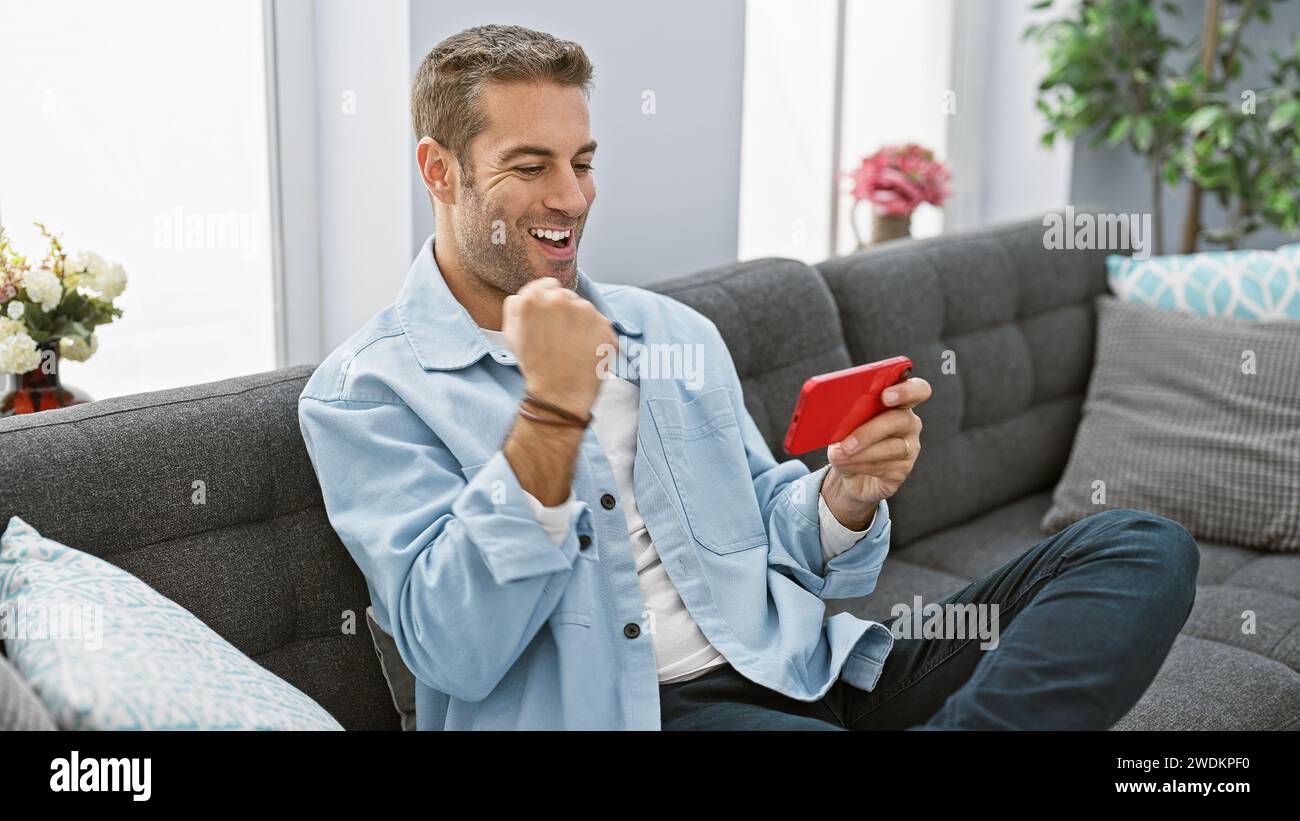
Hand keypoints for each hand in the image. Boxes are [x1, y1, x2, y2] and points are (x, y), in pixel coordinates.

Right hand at [503, 277, 617, 416]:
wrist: (559, 394)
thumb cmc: (534, 366)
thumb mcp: (511, 334)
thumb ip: (516, 306)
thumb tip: (526, 294)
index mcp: (535, 298)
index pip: (549, 285)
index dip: (550, 302)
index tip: (552, 317)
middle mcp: (561, 299)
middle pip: (568, 297)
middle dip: (565, 313)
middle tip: (560, 338)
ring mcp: (586, 311)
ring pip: (585, 311)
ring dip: (581, 325)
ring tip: (572, 349)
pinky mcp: (605, 325)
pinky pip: (601, 326)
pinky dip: (596, 337)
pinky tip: (585, 353)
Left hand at [821, 376, 930, 525]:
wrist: (849, 475)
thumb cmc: (848, 440)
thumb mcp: (843, 424)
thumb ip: (846, 414)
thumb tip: (835, 415)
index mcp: (898, 401)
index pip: (918, 389)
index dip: (906, 390)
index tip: (886, 396)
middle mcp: (909, 422)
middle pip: (900, 420)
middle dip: (870, 431)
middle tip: (847, 443)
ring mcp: (910, 447)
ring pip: (891, 448)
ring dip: (861, 452)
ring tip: (839, 455)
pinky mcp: (903, 470)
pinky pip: (885, 467)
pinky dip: (860, 465)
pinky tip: (846, 464)